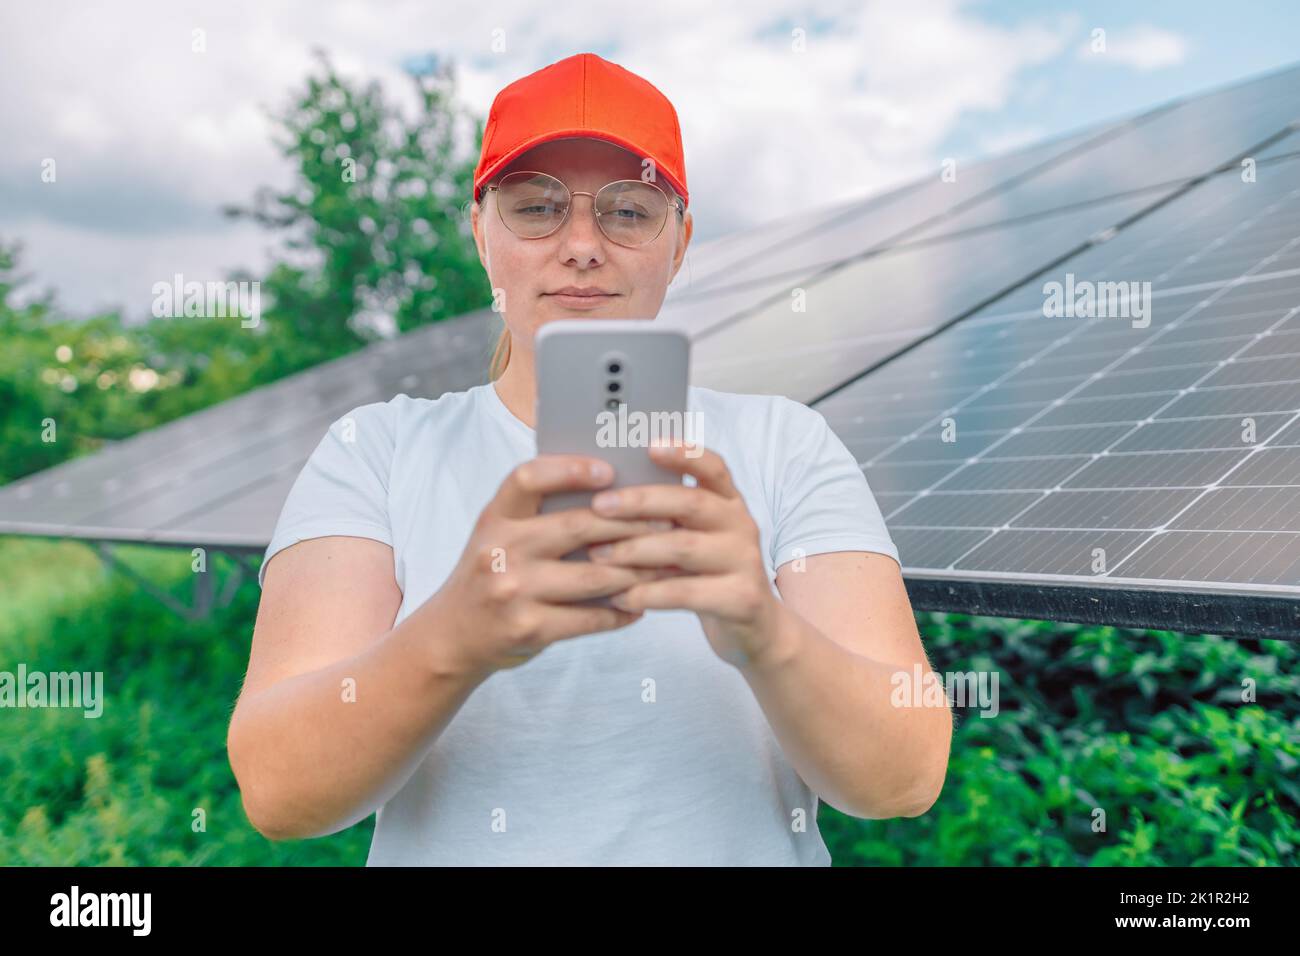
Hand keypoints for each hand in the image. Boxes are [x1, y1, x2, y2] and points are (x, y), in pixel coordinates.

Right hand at [431, 454, 673, 678]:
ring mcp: (513, 591)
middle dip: (629, 524)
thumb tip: (610, 493)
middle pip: (576, 526)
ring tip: (663, 566)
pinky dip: (620, 612)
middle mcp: (499, 550)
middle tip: (666, 521)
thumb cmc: (488, 576)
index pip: (529, 477)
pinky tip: (639, 606)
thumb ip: (537, 515)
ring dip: (635, 572)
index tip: (609, 471)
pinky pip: (589, 618)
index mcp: (494, 518)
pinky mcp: (529, 628)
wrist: (451, 637)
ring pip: (593, 576)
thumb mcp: (497, 536)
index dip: (570, 469)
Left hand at [586, 440, 782, 668]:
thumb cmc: (708, 577)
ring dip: (635, 549)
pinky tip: (620, 596)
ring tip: (598, 555)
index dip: (684, 454)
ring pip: (684, 547)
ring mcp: (745, 561)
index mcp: (729, 503)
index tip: (649, 446)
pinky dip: (648, 594)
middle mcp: (741, 525)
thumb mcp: (694, 540)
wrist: (755, 629)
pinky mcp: (741, 598)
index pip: (713, 467)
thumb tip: (605, 498)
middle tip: (599, 506)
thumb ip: (666, 519)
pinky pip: (686, 592)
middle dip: (641, 502)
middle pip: (690, 503)